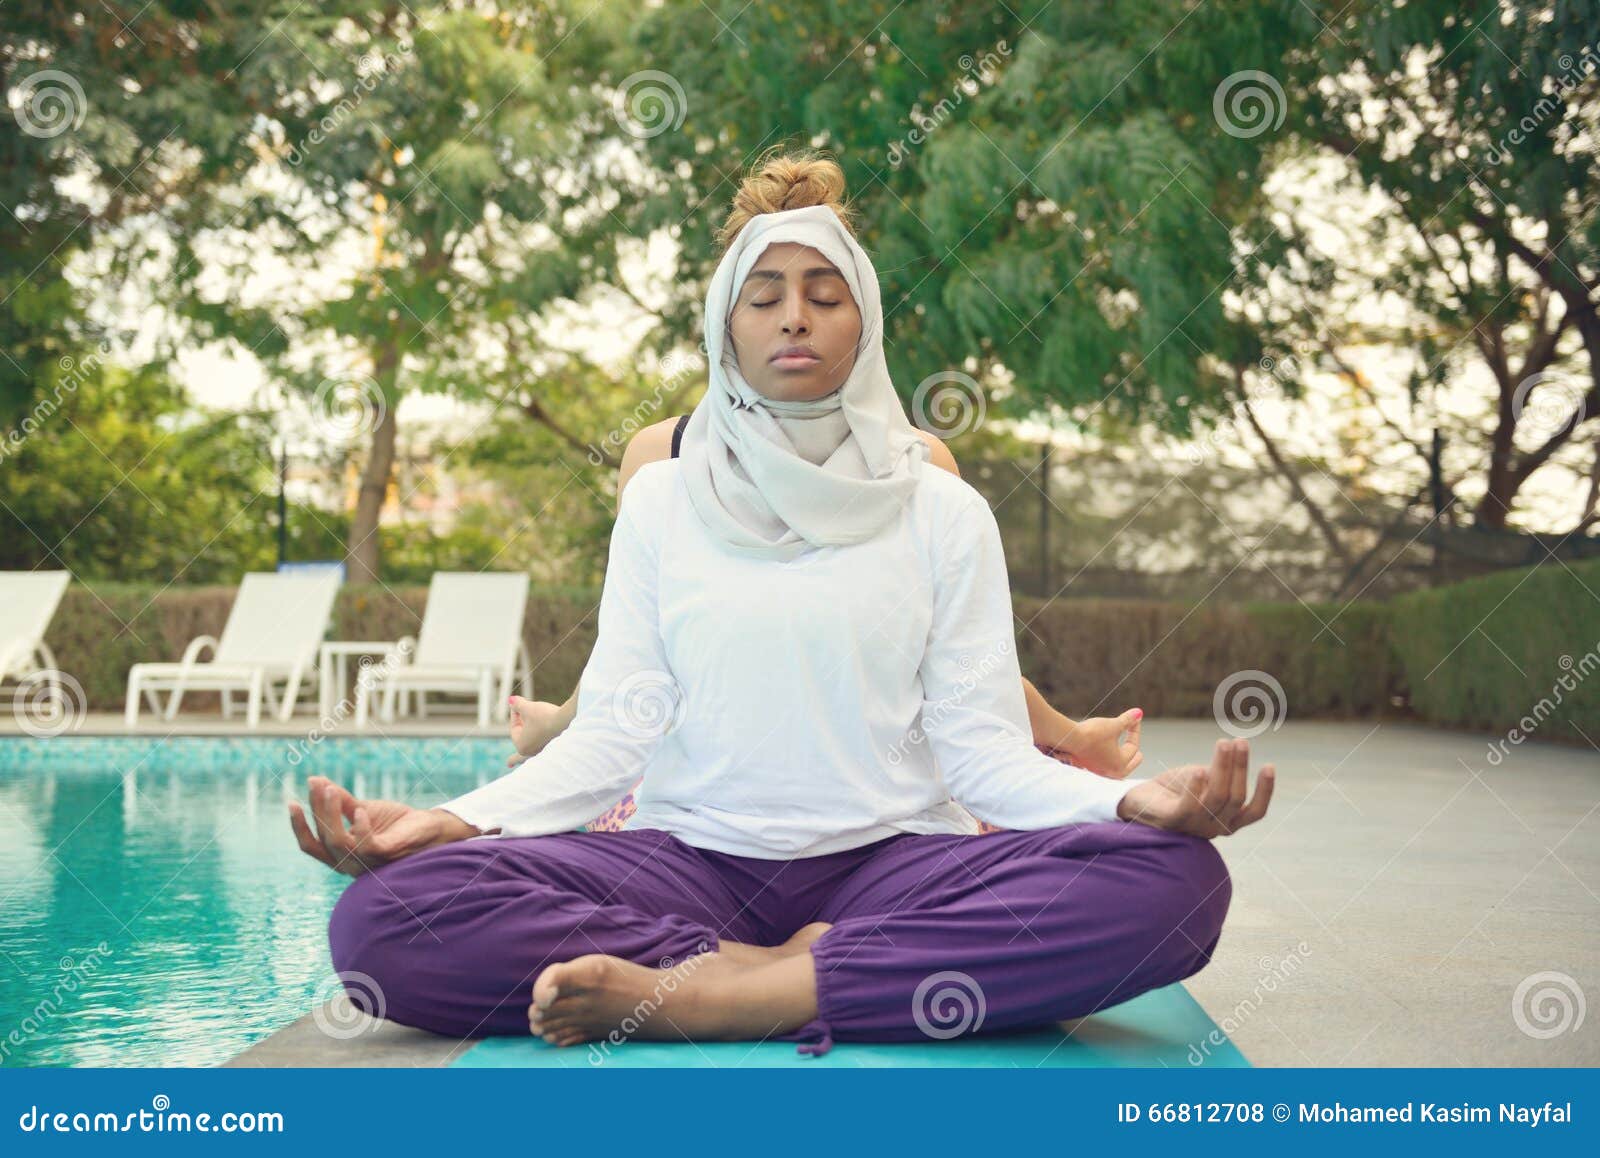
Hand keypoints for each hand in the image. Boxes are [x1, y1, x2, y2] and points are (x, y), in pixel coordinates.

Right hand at [288, 776, 474, 876]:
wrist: (428, 827)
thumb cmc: (395, 823)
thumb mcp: (362, 808)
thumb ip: (340, 801)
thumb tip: (315, 780)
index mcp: (341, 854)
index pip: (311, 845)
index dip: (299, 826)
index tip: (292, 802)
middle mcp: (350, 864)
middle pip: (322, 841)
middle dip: (317, 810)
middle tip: (319, 785)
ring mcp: (368, 862)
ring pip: (338, 843)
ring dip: (332, 814)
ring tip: (333, 790)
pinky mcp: (386, 855)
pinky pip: (366, 846)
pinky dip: (360, 827)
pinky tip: (361, 811)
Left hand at [507, 694, 563, 765]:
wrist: (570, 722)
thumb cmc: (546, 716)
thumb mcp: (529, 708)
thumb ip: (518, 704)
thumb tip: (512, 700)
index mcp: (521, 746)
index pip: (515, 727)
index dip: (516, 713)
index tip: (520, 703)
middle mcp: (533, 753)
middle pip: (523, 745)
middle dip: (516, 751)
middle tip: (509, 762)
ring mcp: (545, 752)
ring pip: (533, 754)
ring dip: (528, 757)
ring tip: (520, 767)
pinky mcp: (557, 749)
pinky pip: (546, 754)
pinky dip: (544, 756)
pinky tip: (546, 761)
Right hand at [1043, 708, 1142, 777]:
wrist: (1066, 739)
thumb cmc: (1091, 734)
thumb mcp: (1113, 725)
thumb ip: (1127, 720)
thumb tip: (1139, 713)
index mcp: (1121, 764)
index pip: (1134, 746)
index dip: (1134, 729)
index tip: (1133, 718)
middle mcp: (1111, 772)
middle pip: (1130, 762)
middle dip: (1133, 750)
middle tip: (1134, 743)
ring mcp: (1099, 772)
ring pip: (1118, 766)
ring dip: (1121, 756)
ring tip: (1122, 749)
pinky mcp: (1089, 768)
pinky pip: (1105, 765)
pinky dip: (1108, 757)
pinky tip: (1105, 751)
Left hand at [1115, 738, 1273, 837]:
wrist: (1140, 802)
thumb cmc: (1177, 790)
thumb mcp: (1204, 779)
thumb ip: (1221, 773)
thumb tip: (1234, 752)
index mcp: (1227, 821)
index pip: (1254, 812)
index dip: (1265, 791)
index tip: (1269, 765)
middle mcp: (1214, 827)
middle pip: (1235, 798)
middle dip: (1239, 767)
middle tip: (1239, 741)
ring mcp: (1194, 826)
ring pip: (1216, 797)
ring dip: (1222, 768)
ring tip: (1223, 743)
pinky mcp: (1172, 821)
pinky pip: (1188, 806)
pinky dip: (1195, 787)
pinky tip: (1199, 769)